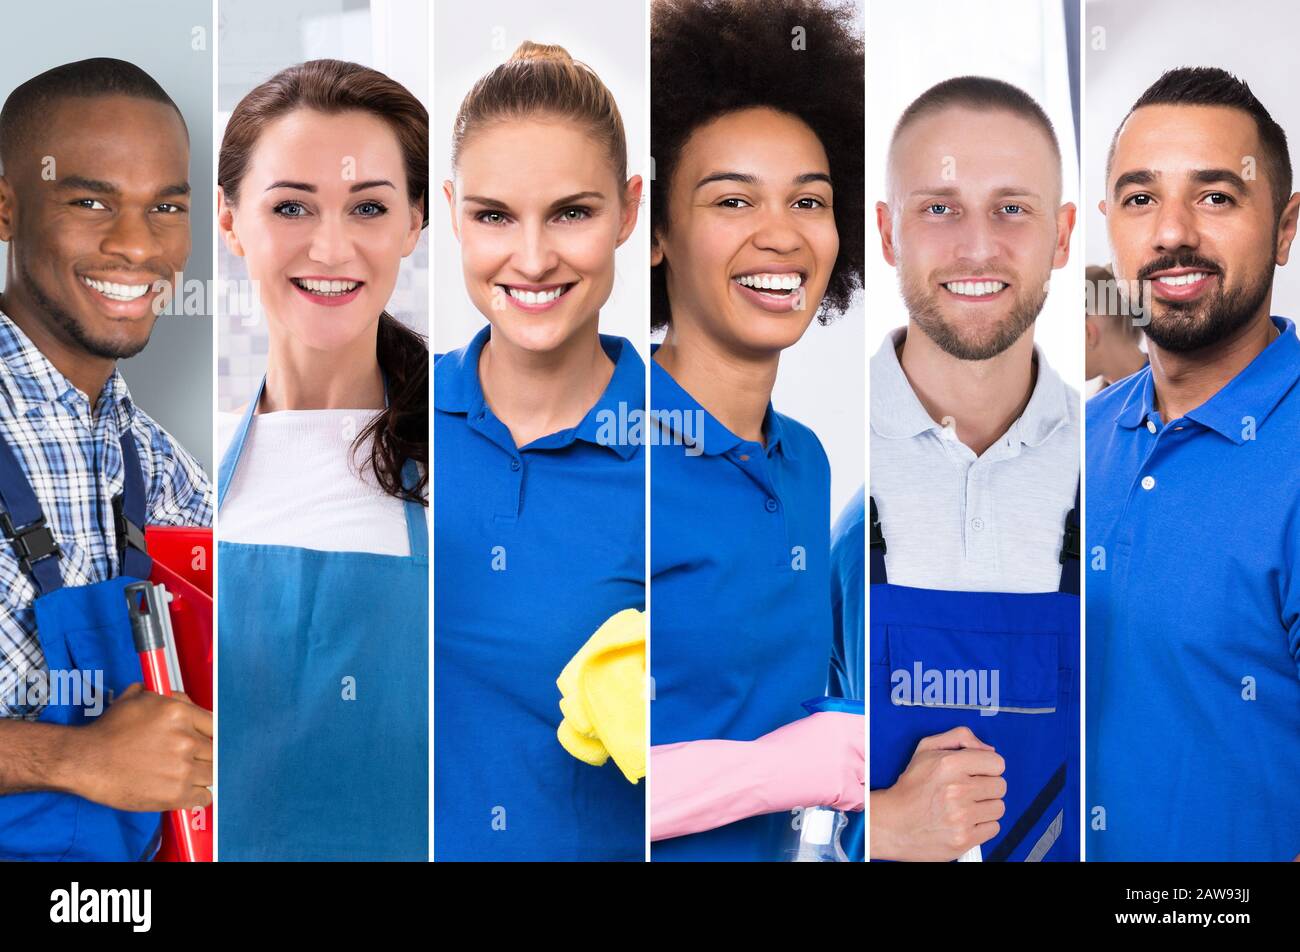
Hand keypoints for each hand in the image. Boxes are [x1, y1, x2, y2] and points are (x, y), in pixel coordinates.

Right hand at [63, 683, 212, 812]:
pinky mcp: (175, 794)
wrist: (85, 761)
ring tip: (187, 776)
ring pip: (212, 774)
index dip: (211, 735)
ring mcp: (182, 768)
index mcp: (179, 713)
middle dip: (205, 755)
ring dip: (202, 776)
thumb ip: (169, 698)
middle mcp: (185, 740)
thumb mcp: (138, 699)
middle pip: (215, 751)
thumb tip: (186, 701)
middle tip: (193, 760)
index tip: (206, 742)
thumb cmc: (109, 729)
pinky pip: (204, 797)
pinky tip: (187, 791)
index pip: (215, 726)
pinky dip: (198, 795)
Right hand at [752, 711, 864, 812]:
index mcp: (838, 720)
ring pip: (867, 778)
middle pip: (871, 755)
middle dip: (862, 765)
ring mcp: (848, 764)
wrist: (760, 772)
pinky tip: (834, 799)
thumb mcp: (807, 729)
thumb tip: (845, 744)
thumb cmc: (774, 752)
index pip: (870, 729)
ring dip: (855, 784)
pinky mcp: (844, 788)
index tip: (863, 751)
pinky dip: (850, 803)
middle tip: (844, 773)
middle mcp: (848, 739)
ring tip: (833, 786)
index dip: (867, 743)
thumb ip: (832, 733)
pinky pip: (861, 800)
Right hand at [871, 725, 1004, 861]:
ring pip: (999, 808)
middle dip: (987, 787)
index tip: (978, 773)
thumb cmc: (911, 788)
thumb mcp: (926, 750)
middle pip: (1000, 786)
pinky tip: (965, 821)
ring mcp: (961, 817)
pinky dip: (982, 826)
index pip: (997, 762)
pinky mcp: (964, 839)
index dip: (988, 767)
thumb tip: (987, 749)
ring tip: (966, 806)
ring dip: (985, 807)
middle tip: (969, 791)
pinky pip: (993, 829)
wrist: (893, 823)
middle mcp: (956, 790)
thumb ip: (959, 737)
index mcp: (949, 764)